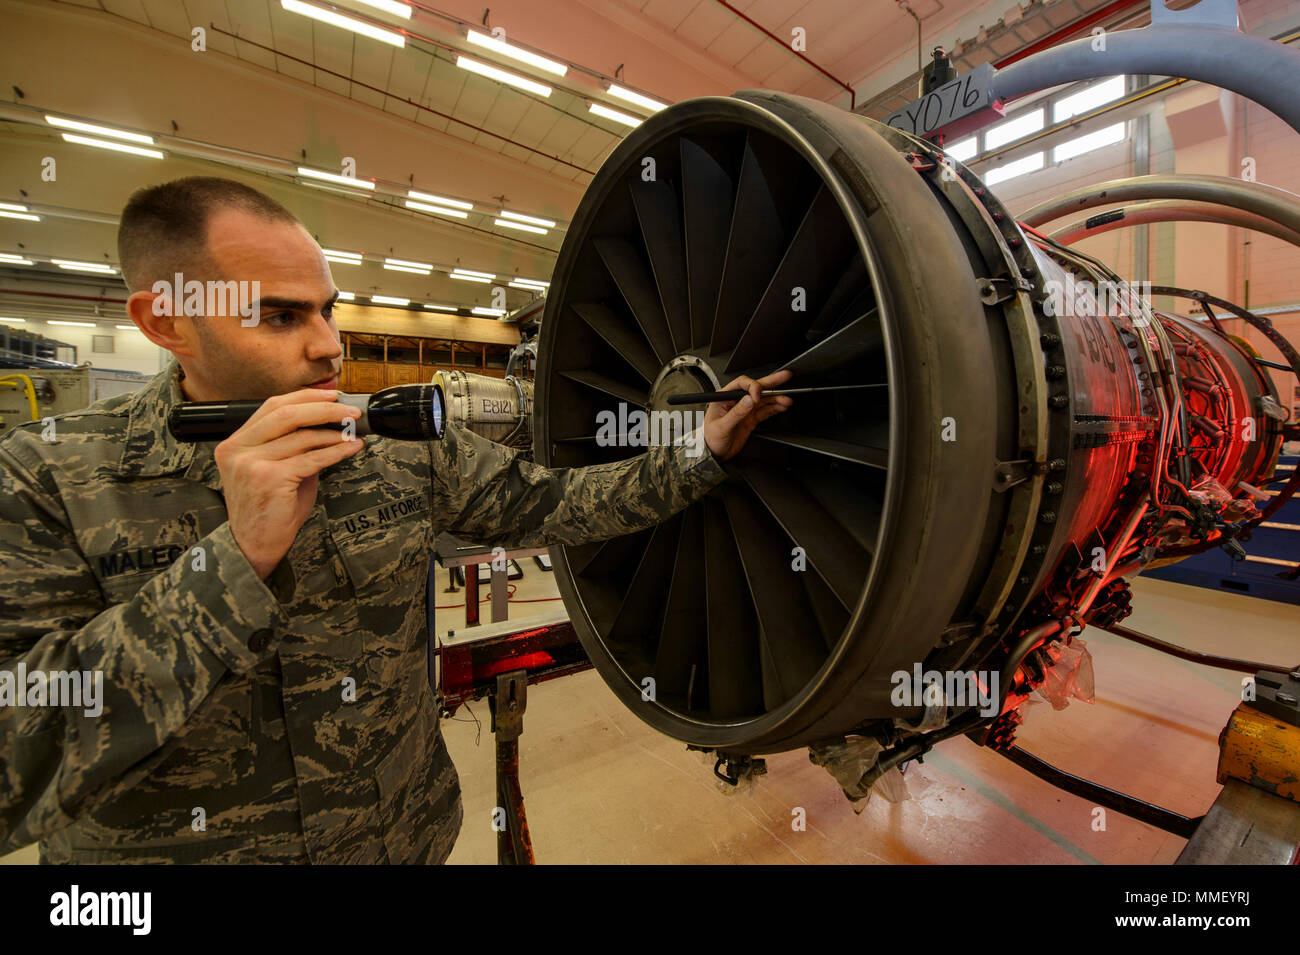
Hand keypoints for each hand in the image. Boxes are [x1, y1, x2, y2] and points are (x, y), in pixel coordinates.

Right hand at [214, 389, 363, 578]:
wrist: (253, 546)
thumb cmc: (268, 510)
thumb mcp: (275, 470)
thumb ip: (293, 447)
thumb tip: (329, 424)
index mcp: (234, 443)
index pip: (271, 406)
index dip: (304, 397)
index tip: (331, 395)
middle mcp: (238, 449)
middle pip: (286, 413)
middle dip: (323, 408)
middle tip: (349, 411)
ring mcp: (251, 463)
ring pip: (302, 436)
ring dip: (334, 432)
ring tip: (353, 431)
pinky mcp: (269, 478)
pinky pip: (311, 459)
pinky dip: (336, 451)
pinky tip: (351, 448)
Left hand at [701, 369, 793, 461]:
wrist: (714, 454)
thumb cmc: (710, 439)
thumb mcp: (721, 426)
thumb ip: (736, 413)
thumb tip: (748, 400)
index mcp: (724, 397)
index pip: (741, 384)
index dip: (752, 387)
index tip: (757, 397)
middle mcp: (735, 401)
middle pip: (755, 388)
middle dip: (771, 382)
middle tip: (784, 377)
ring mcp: (745, 410)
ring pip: (763, 399)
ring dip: (776, 398)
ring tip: (787, 399)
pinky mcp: (751, 419)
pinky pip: (765, 411)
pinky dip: (775, 408)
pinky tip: (782, 406)